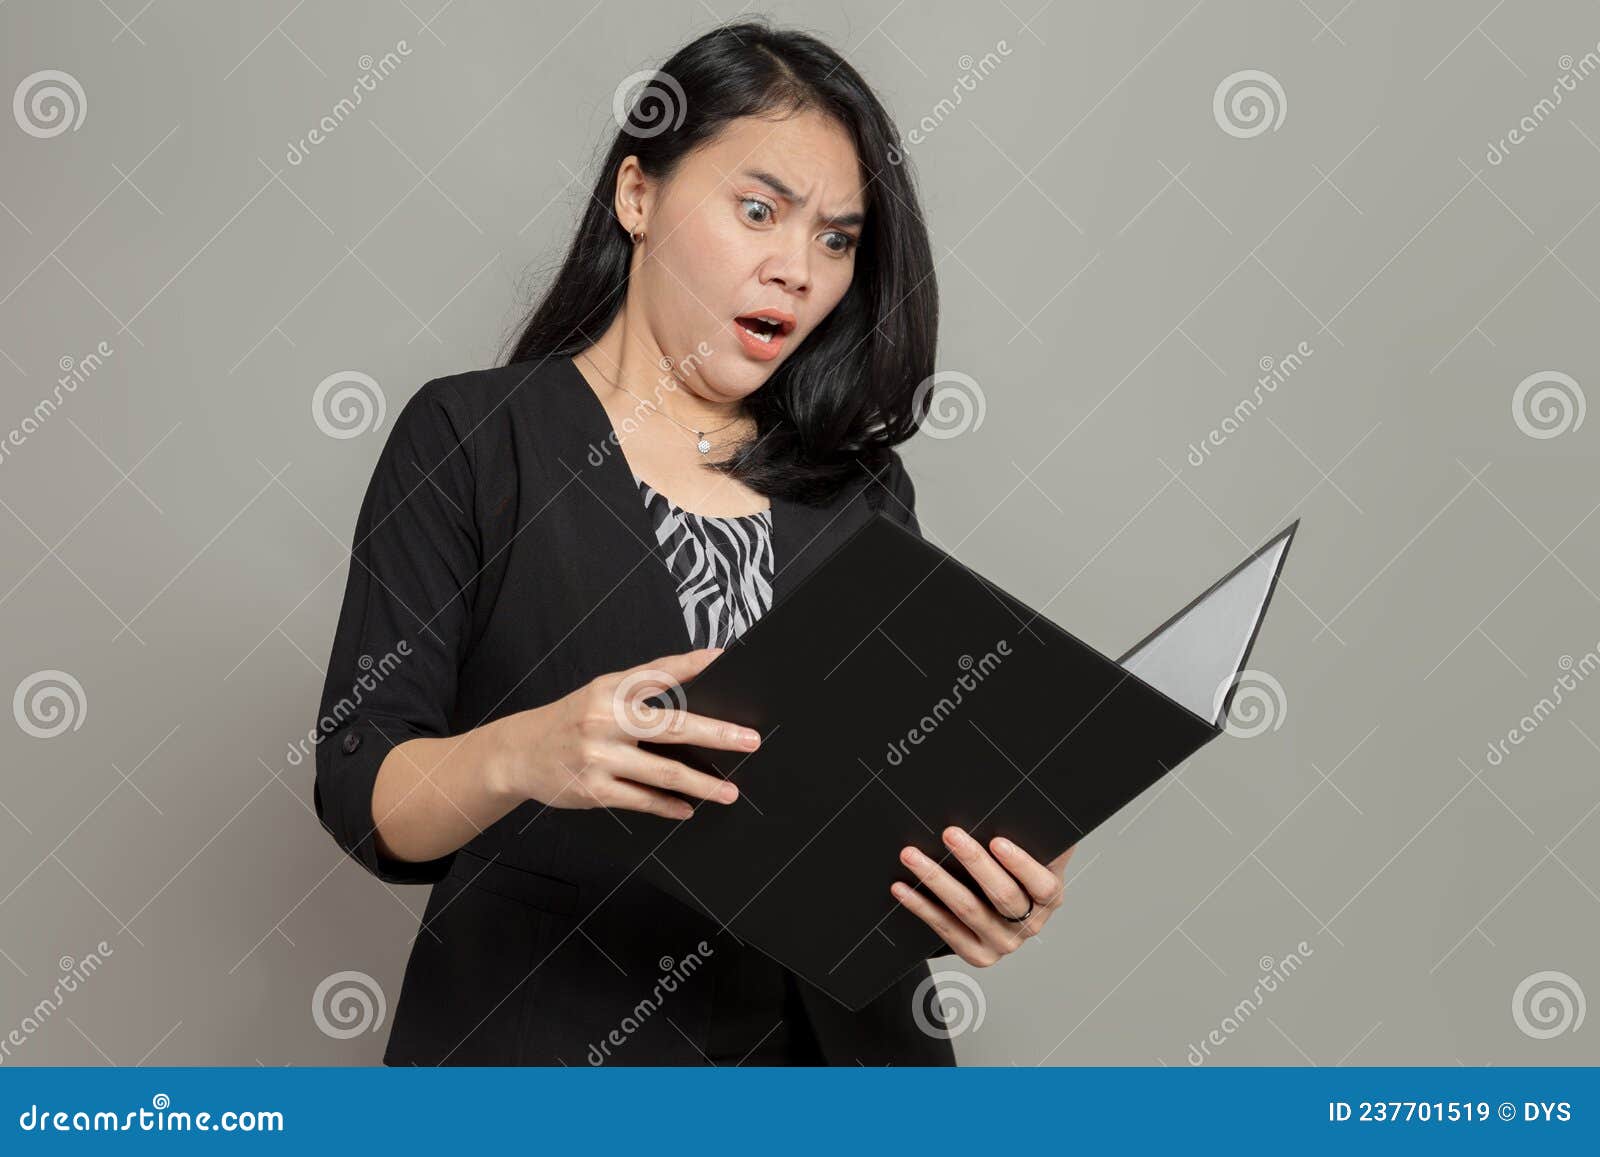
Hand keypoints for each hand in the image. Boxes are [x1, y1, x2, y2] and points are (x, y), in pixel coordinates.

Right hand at [490, 647, 758, 819]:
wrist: (517, 753)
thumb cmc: (570, 720)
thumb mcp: (600, 693)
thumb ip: (642, 689)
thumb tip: (698, 691)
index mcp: (610, 689)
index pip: (659, 671)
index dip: (694, 664)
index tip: (726, 658)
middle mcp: (606, 719)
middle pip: (672, 726)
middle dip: (716, 734)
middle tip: (750, 740)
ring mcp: (599, 756)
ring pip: (663, 772)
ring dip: (702, 784)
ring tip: (730, 791)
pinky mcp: (594, 790)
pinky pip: (642, 800)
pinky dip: (669, 805)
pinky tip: (688, 808)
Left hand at [890, 827, 1073, 966]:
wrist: (1001, 914)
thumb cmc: (1014, 871)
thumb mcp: (1033, 855)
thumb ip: (1034, 836)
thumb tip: (1028, 802)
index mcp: (1049, 898)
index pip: (1042, 884)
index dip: (1021, 864)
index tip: (997, 841)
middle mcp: (1030, 925)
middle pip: (1002, 895)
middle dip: (973, 861)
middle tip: (949, 833)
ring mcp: (1003, 943)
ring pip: (968, 910)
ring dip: (936, 879)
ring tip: (911, 855)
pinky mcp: (978, 955)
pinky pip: (945, 929)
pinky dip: (920, 906)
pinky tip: (902, 887)